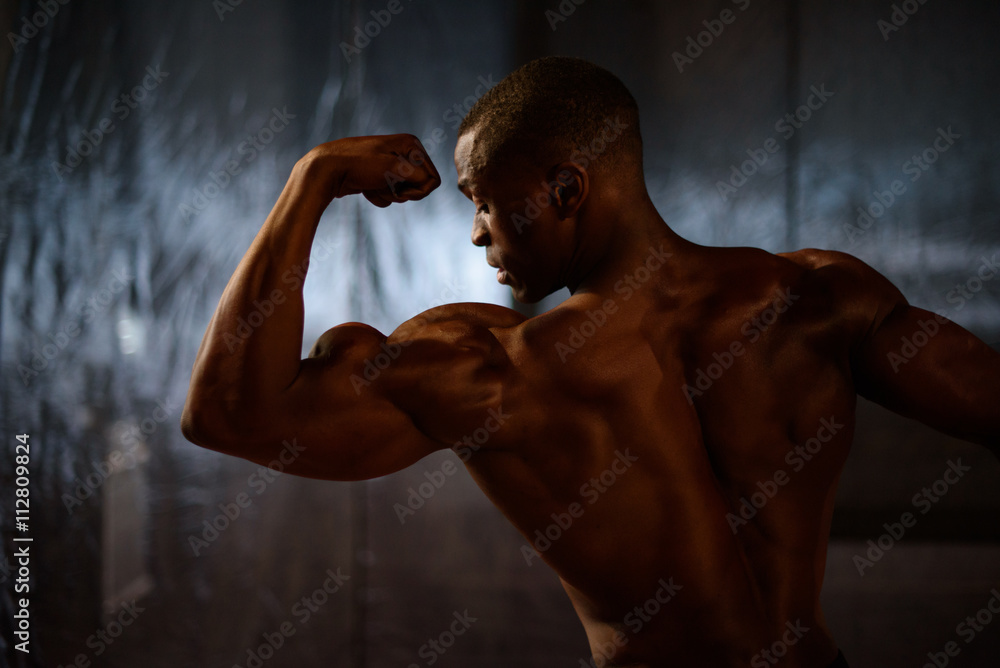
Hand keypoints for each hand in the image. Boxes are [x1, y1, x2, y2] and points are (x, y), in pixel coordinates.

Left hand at [302, 134, 441, 207]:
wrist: (326, 169)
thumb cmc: (359, 165)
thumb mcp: (394, 169)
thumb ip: (419, 178)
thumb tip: (430, 185)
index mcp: (411, 144)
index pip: (432, 178)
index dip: (419, 189)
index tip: (401, 188)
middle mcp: (403, 152)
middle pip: (418, 186)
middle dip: (401, 192)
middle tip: (384, 185)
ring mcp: (390, 165)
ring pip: (402, 193)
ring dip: (388, 195)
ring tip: (372, 185)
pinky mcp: (379, 176)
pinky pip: (388, 195)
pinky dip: (378, 196)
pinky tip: (365, 188)